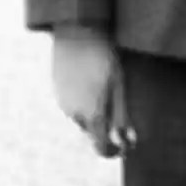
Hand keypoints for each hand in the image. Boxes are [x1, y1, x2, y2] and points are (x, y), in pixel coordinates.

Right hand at [51, 24, 133, 157]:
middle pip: (92, 133)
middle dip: (105, 130)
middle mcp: (74, 114)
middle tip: (120, 118)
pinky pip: (72, 107)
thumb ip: (122, 117)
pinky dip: (83, 104)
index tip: (123, 148)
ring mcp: (63, 103)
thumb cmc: (104, 59)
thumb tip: (129, 141)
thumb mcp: (119, 87)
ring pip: (82, 119)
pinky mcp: (57, 93)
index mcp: (91, 114)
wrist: (76, 34)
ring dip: (94, 115)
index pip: (101, 146)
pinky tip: (92, 84)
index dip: (113, 152)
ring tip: (106, 91)